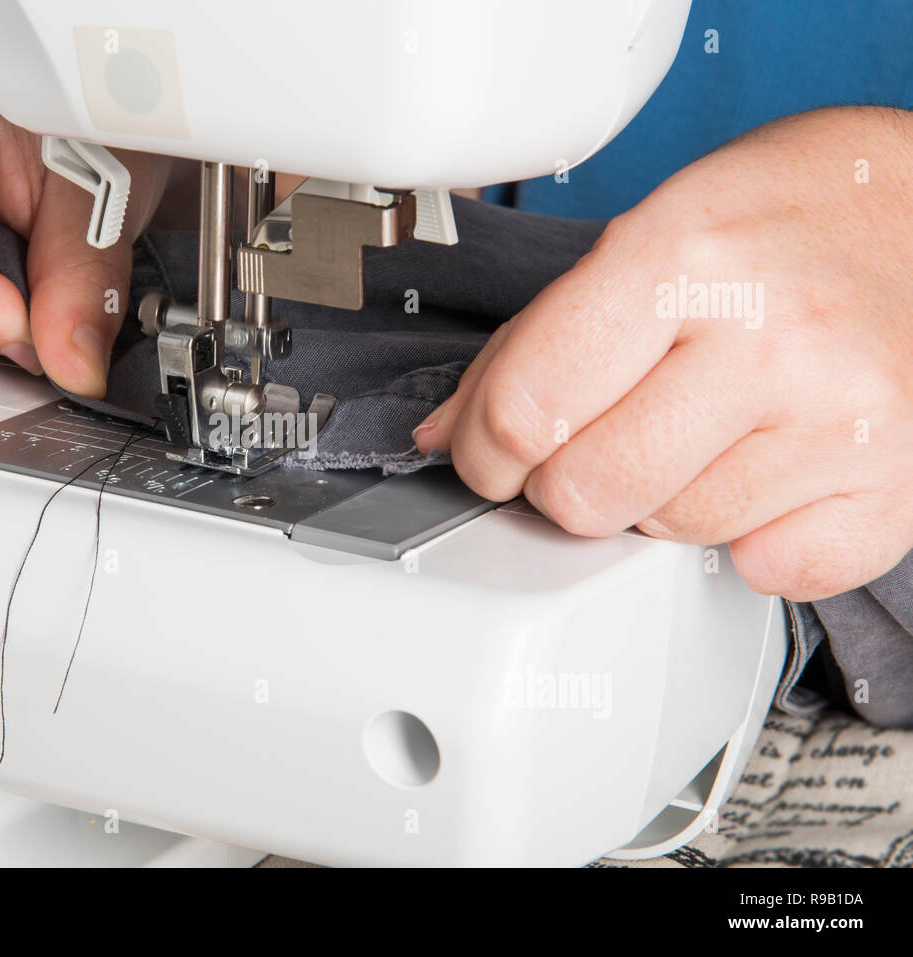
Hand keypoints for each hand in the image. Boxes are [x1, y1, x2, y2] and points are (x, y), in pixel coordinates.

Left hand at [415, 107, 912, 600]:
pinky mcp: (900, 484)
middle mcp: (772, 338)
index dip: (482, 449)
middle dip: (563, 482)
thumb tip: (448, 435)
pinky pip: (770, 570)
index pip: (527, 408)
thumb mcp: (650, 229)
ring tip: (695, 433)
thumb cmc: (785, 215)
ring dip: (657, 501)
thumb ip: (537, 338)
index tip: (488, 453)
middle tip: (592, 442)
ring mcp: (846, 418)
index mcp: (686, 256)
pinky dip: (750, 540)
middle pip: (587, 491)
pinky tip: (762, 471)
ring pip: (671, 534)